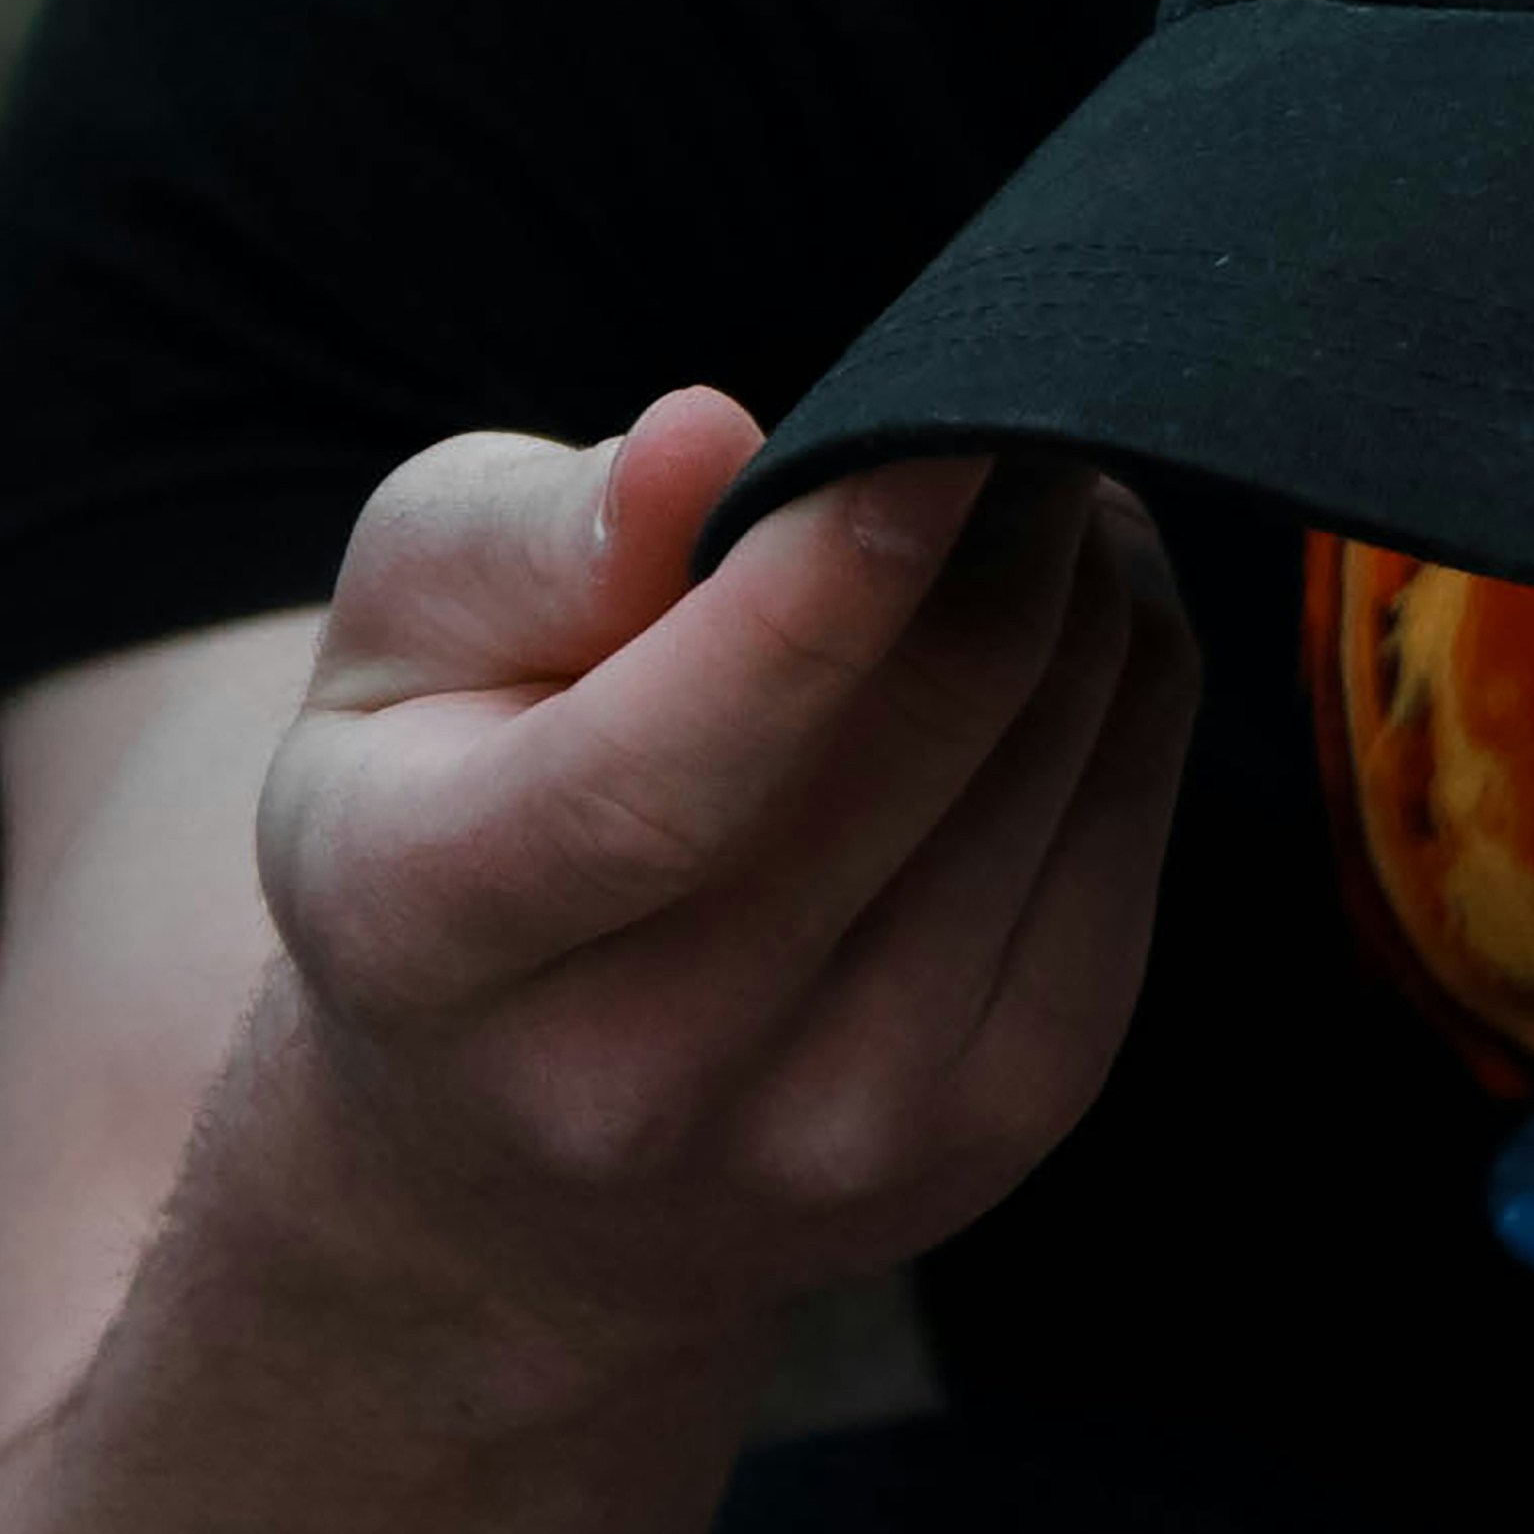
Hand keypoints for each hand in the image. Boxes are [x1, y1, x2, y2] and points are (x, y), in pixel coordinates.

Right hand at [243, 395, 1195, 1394]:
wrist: (502, 1145)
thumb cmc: (442, 797)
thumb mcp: (397, 636)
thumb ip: (528, 535)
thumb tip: (701, 443)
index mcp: (435, 935)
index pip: (659, 775)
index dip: (823, 584)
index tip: (933, 419)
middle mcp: (640, 1077)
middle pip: (916, 735)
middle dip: (990, 516)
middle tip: (990, 388)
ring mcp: (842, 1128)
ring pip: (1057, 748)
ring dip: (1067, 571)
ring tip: (998, 497)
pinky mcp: (1005, 1120)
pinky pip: (1135, 811)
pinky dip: (1123, 663)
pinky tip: (1050, 607)